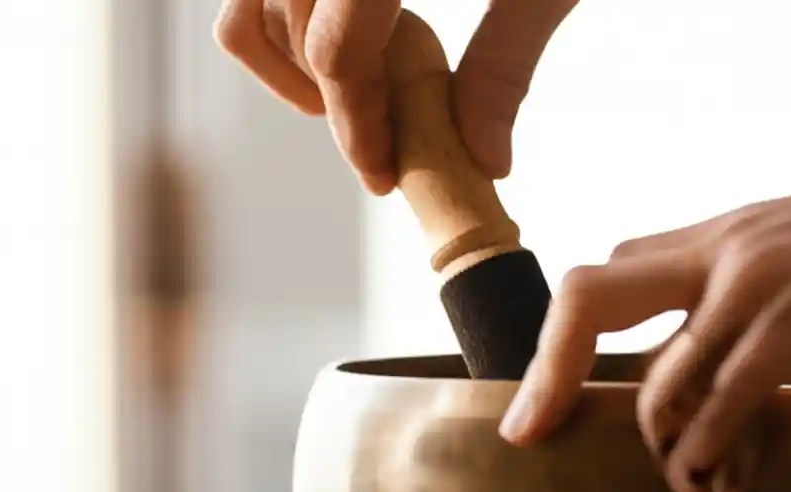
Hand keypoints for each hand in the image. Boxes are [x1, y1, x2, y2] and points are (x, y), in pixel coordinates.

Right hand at [214, 0, 576, 191]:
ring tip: (358, 92)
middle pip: (284, 21)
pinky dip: (288, 6)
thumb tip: (483, 158)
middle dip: (332, 94)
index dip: (357, 122)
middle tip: (381, 141)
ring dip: (293, 51)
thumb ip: (506, 58)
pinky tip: (351, 32)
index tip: (381, 175)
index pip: (340, 46)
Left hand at [498, 139, 790, 491]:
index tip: (552, 386)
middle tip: (532, 434)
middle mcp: (728, 250)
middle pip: (589, 296)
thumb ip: (789, 295)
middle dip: (549, 373)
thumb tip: (766, 359)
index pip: (618, 267)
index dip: (575, 331)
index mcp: (738, 229)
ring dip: (665, 457)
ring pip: (657, 388)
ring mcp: (756, 290)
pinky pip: (715, 416)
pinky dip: (710, 465)